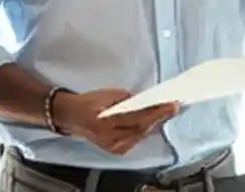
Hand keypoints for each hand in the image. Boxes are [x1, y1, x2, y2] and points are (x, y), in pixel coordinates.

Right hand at [51, 88, 178, 154]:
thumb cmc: (88, 102)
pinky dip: (145, 131)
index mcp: (105, 121)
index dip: (155, 111)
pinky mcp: (115, 150)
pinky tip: (153, 123)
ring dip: (154, 124)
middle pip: (141, 128)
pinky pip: (135, 141)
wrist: (72, 117)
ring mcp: (113, 146)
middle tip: (173, 107)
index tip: (170, 104)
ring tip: (166, 112)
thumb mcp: (106, 94)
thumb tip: (146, 101)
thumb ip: (127, 99)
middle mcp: (109, 138)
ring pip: (140, 136)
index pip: (136, 117)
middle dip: (159, 117)